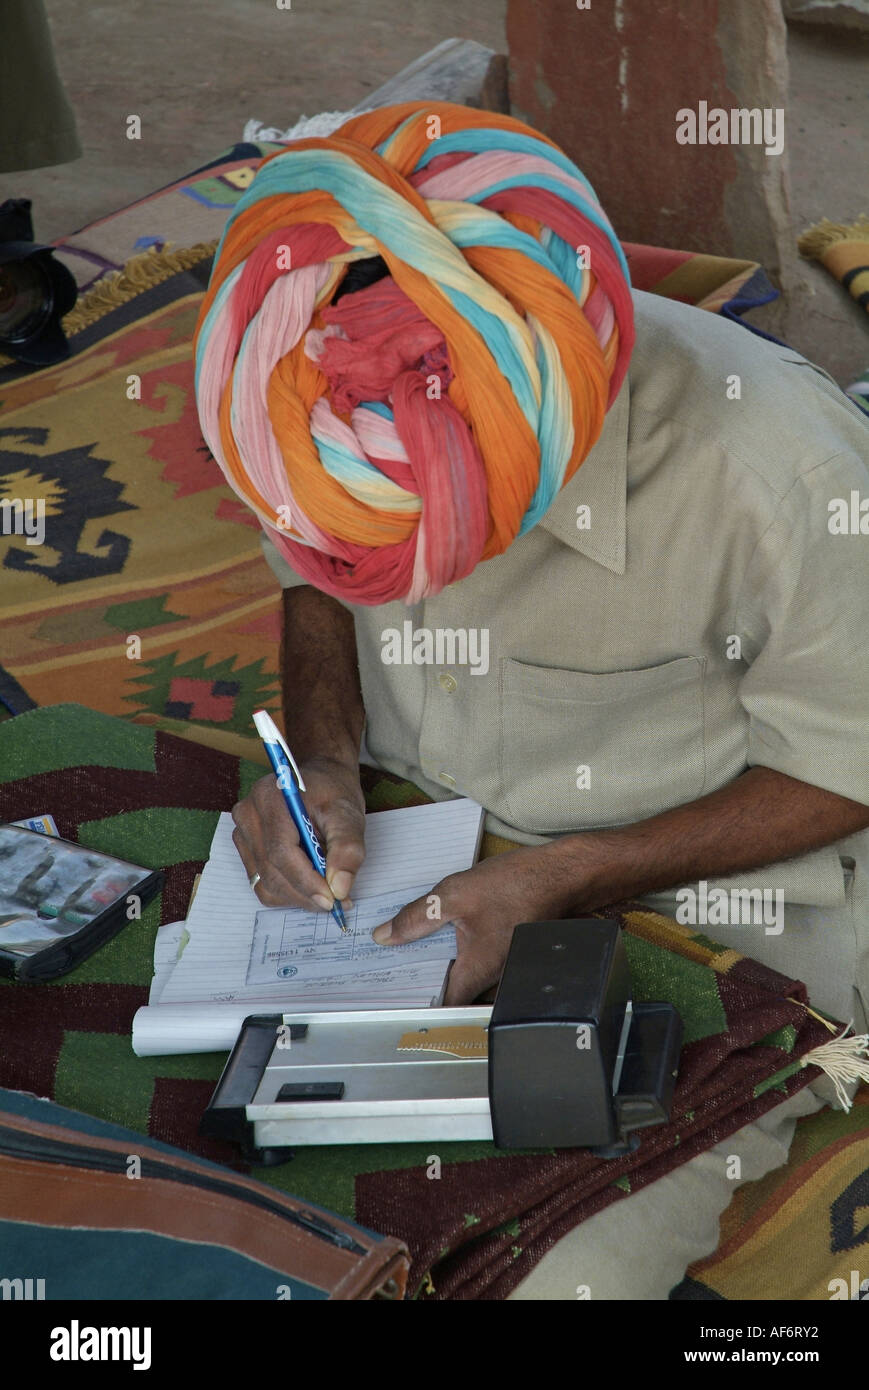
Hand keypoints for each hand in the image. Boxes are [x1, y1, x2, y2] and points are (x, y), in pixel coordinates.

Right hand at [231, 756, 365, 910]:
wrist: (320, 780)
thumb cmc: (332, 792)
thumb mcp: (349, 814)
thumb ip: (347, 849)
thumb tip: (340, 888)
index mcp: (270, 797)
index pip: (280, 851)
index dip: (306, 880)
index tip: (332, 898)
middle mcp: (248, 814)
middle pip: (271, 870)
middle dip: (306, 893)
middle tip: (336, 901)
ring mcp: (242, 832)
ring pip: (266, 882)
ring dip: (298, 896)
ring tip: (326, 890)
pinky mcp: (245, 848)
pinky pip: (261, 883)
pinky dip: (287, 892)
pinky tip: (309, 884)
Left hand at [371, 843, 581, 1004]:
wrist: (561, 874)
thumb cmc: (517, 886)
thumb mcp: (455, 895)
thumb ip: (416, 918)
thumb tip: (385, 936)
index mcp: (476, 971)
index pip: (441, 1004)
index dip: (416, 1001)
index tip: (393, 990)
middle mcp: (491, 976)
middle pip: (451, 989)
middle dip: (422, 977)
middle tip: (393, 961)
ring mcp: (502, 964)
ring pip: (463, 971)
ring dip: (439, 959)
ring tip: (411, 942)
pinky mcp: (506, 948)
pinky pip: (475, 956)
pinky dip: (456, 946)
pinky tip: (443, 927)